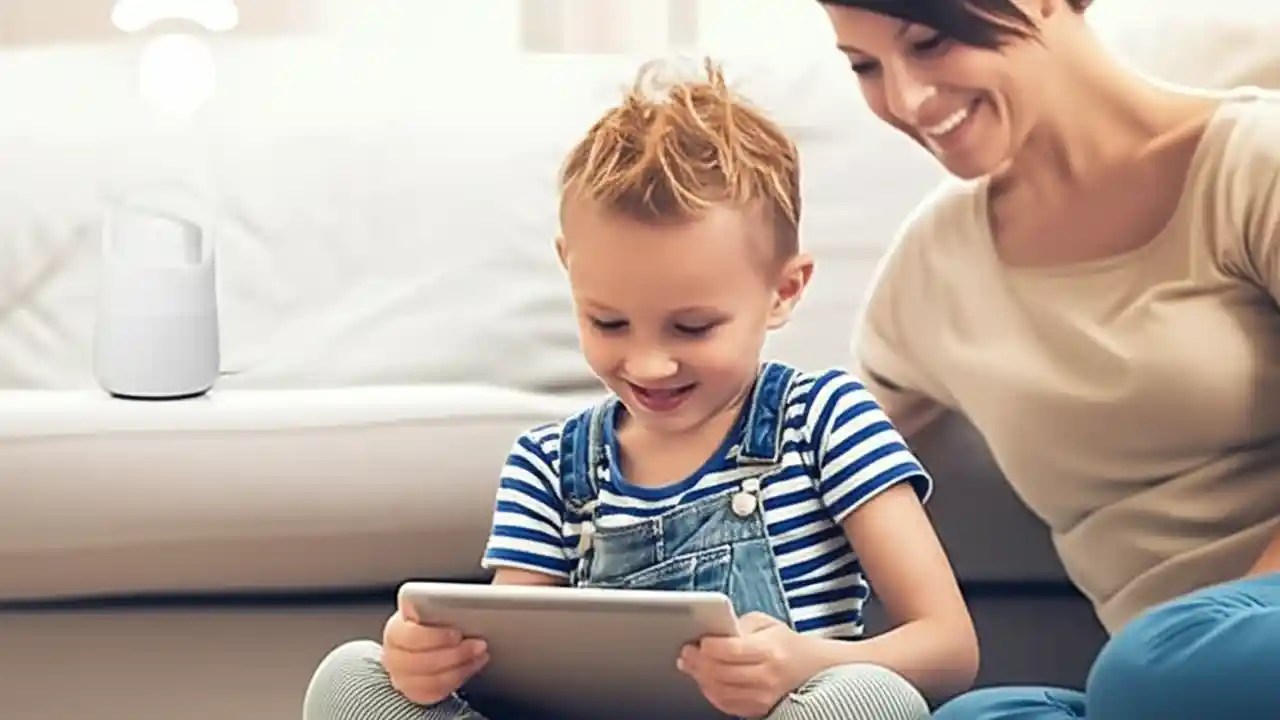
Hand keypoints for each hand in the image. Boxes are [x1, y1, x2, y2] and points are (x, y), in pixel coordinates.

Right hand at [381, 595, 488, 705]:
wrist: (455, 625)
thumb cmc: (453, 609)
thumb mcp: (456, 595)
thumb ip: (462, 594)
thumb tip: (500, 585)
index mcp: (399, 620)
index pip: (403, 634)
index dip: (430, 637)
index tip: (457, 632)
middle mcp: (394, 648)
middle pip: (412, 662)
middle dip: (450, 655)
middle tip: (478, 643)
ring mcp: (401, 670)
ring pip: (422, 680)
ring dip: (455, 669)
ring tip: (480, 653)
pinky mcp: (414, 686)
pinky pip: (428, 693)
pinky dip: (453, 681)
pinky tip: (472, 665)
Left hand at [677, 612, 814, 718]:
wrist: (813, 669)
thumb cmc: (787, 644)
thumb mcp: (767, 624)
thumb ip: (739, 625)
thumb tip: (713, 631)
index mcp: (769, 650)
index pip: (731, 650)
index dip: (709, 646)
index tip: (698, 641)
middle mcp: (766, 676)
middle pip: (721, 672)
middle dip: (698, 662)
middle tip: (686, 653)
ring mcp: (763, 696)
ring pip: (721, 691)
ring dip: (701, 678)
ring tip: (691, 666)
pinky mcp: (759, 709)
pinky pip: (727, 705)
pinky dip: (712, 693)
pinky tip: (705, 682)